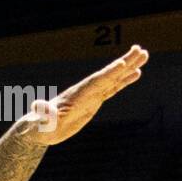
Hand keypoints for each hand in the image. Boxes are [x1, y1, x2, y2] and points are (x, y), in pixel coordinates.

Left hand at [23, 46, 147, 145]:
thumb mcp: (41, 121)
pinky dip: (124, 81)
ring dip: (128, 68)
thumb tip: (37, 106)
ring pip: (113, 79)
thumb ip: (42, 112)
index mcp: (77, 94)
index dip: (109, 73)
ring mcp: (91, 95)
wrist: (40, 130)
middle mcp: (86, 91)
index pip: (96, 82)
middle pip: (108, 75)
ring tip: (144, 55)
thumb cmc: (39, 127)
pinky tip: (136, 74)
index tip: (123, 63)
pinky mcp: (93, 102)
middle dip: (124, 64)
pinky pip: (111, 89)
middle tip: (141, 50)